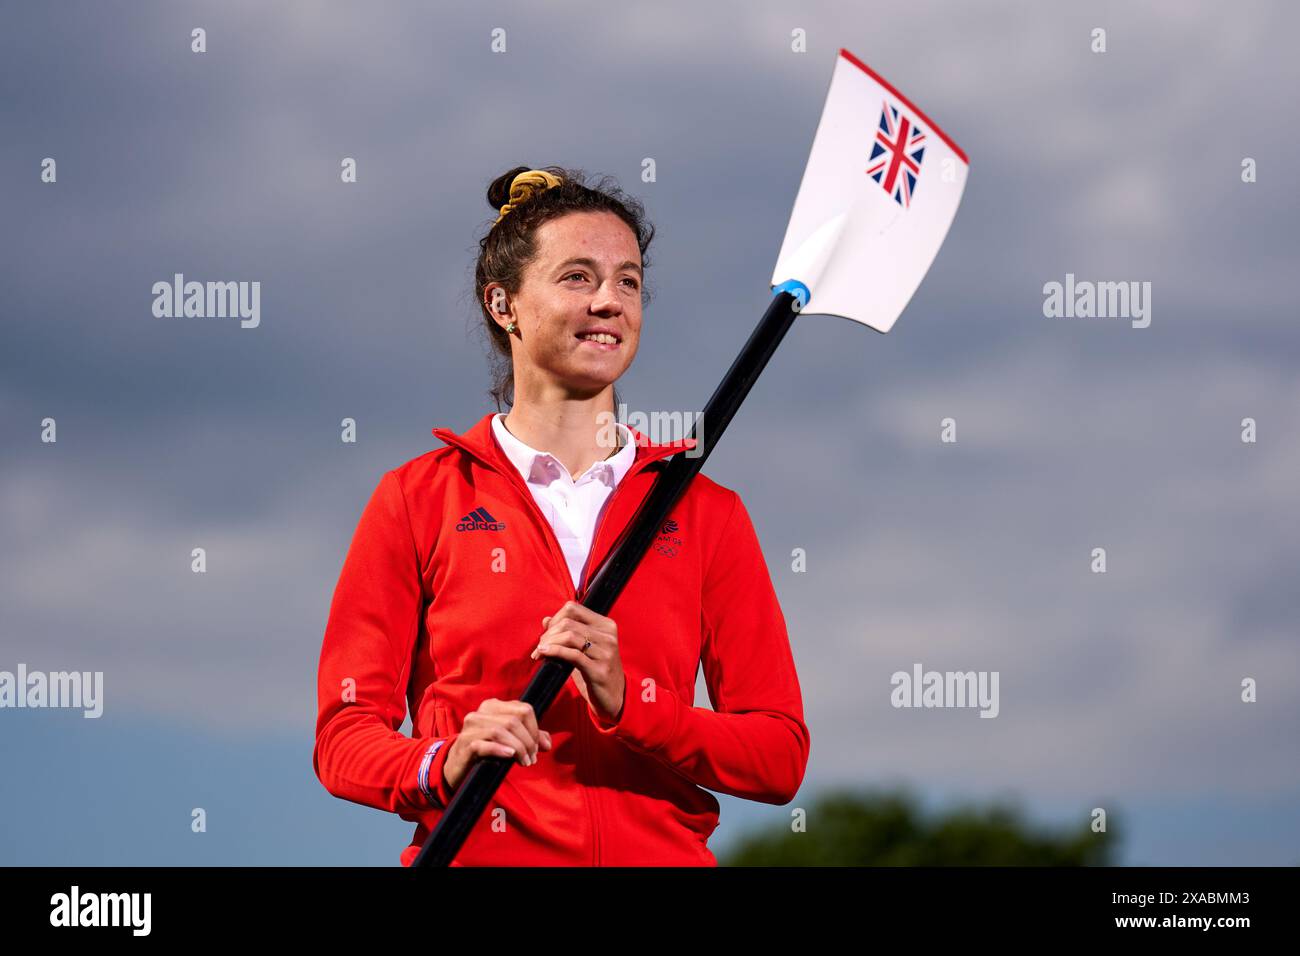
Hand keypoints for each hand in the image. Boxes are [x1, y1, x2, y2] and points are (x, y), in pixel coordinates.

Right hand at [441, 698, 552, 792]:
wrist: (456, 765)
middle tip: (531, 759)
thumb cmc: (485, 750)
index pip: (524, 710)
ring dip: (518, 748)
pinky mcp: (465, 744)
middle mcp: (481, 712)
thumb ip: (529, 738)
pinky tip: (510, 756)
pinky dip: (500, 749)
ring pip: (501, 731)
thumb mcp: (508, 740)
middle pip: (514, 721)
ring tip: (524, 762)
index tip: (538, 748)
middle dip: (528, 741)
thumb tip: (547, 743)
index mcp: (493, 706)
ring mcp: (471, 727)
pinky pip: (485, 744)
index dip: (535, 729)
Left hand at [530, 601, 625, 722]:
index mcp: (605, 625)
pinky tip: (544, 655)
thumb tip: (546, 619)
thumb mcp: (583, 649)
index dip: (555, 619)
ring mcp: (606, 653)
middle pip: (568, 622)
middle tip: (540, 646)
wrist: (614, 697)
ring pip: (569, 637)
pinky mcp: (599, 670)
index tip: (547, 633)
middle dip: (548, 633)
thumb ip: (567, 632)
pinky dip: (554, 652)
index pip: (573, 608)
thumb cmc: (596, 671)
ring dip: (549, 643)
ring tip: (540, 653)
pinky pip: (572, 655)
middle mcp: (608, 636)